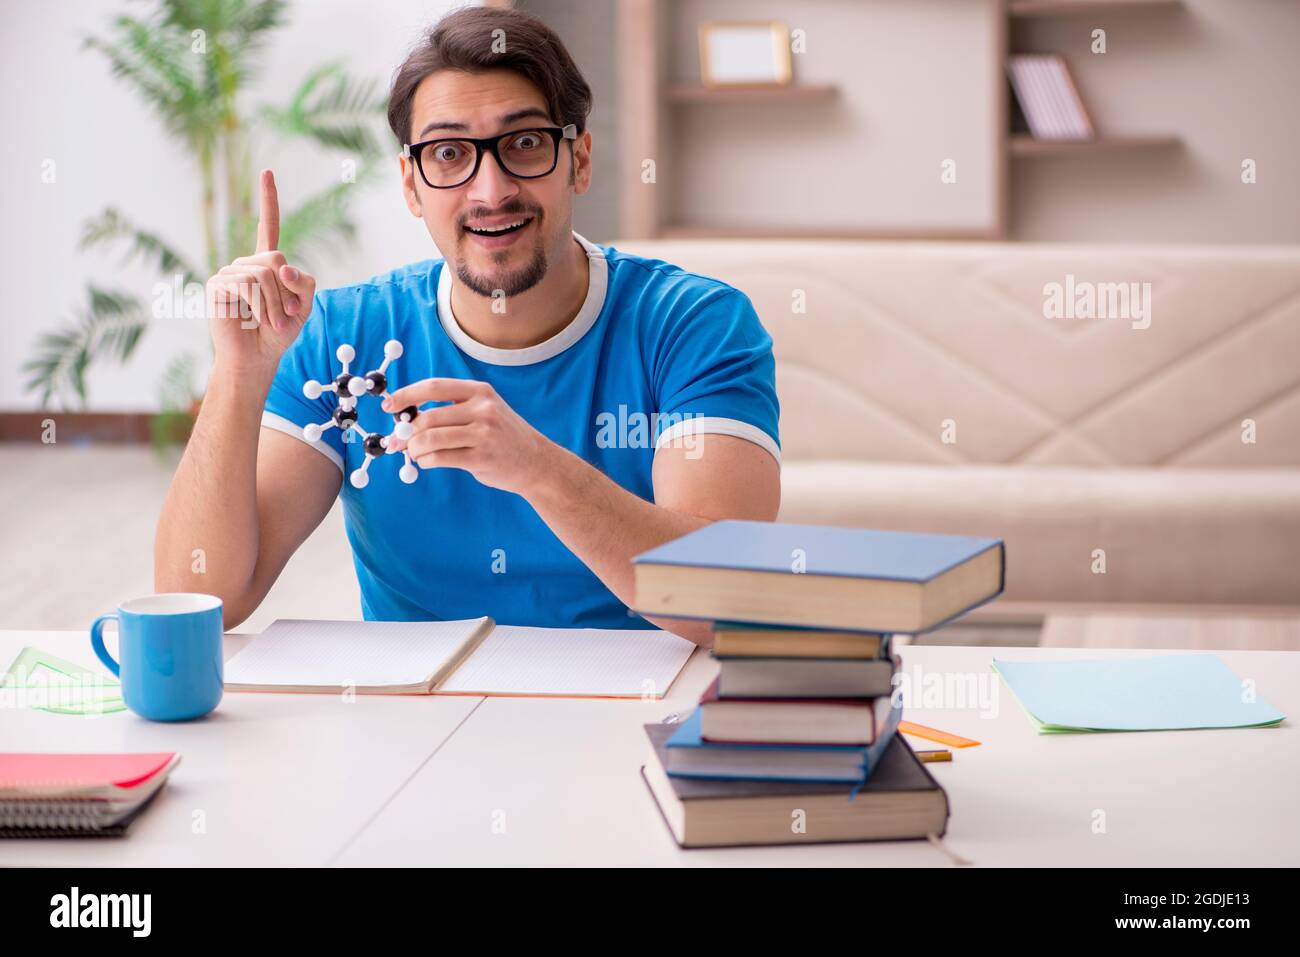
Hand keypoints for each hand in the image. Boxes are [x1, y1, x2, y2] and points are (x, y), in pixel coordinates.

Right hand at [206, 169, 316, 373]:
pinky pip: (249, 284)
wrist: (256, 358)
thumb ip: (304, 284)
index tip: (267, 172)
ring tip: (270, 322)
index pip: (267, 227)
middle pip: (276, 258)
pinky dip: (261, 305)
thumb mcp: (303, 308)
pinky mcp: (218, 285)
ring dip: (276, 303)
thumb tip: (282, 267)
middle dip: (287, 290)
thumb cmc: (278, 333)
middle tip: (285, 316)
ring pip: (265, 273)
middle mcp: (246, 264)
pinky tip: (254, 319)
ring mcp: (230, 272)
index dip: (268, 200)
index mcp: (266, 265)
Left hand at [382, 379, 554, 494]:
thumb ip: (450, 411)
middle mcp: (483, 409)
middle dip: (405, 432)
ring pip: (430, 439)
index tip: (388, 406)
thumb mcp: (483, 412)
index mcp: (480, 392)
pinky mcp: (481, 458)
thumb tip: (404, 419)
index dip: (406, 395)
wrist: (536, 461)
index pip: (434, 387)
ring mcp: (484, 434)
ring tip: (415, 453)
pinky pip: (439, 458)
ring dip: (414, 449)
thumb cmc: (501, 436)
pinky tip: (427, 462)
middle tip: (396, 441)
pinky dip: (426, 461)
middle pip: (428, 417)